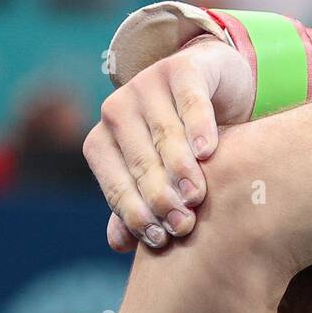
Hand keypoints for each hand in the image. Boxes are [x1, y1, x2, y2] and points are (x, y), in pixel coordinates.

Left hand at [83, 38, 253, 251]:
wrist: (208, 88)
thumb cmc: (178, 146)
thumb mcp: (157, 177)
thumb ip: (138, 205)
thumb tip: (118, 244)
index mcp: (103, 141)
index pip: (115, 185)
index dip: (135, 214)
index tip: (160, 240)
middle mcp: (117, 110)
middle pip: (140, 163)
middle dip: (160, 197)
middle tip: (182, 225)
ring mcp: (147, 84)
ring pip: (164, 135)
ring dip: (179, 169)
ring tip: (195, 197)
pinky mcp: (181, 68)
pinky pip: (189, 101)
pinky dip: (198, 126)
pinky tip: (207, 152)